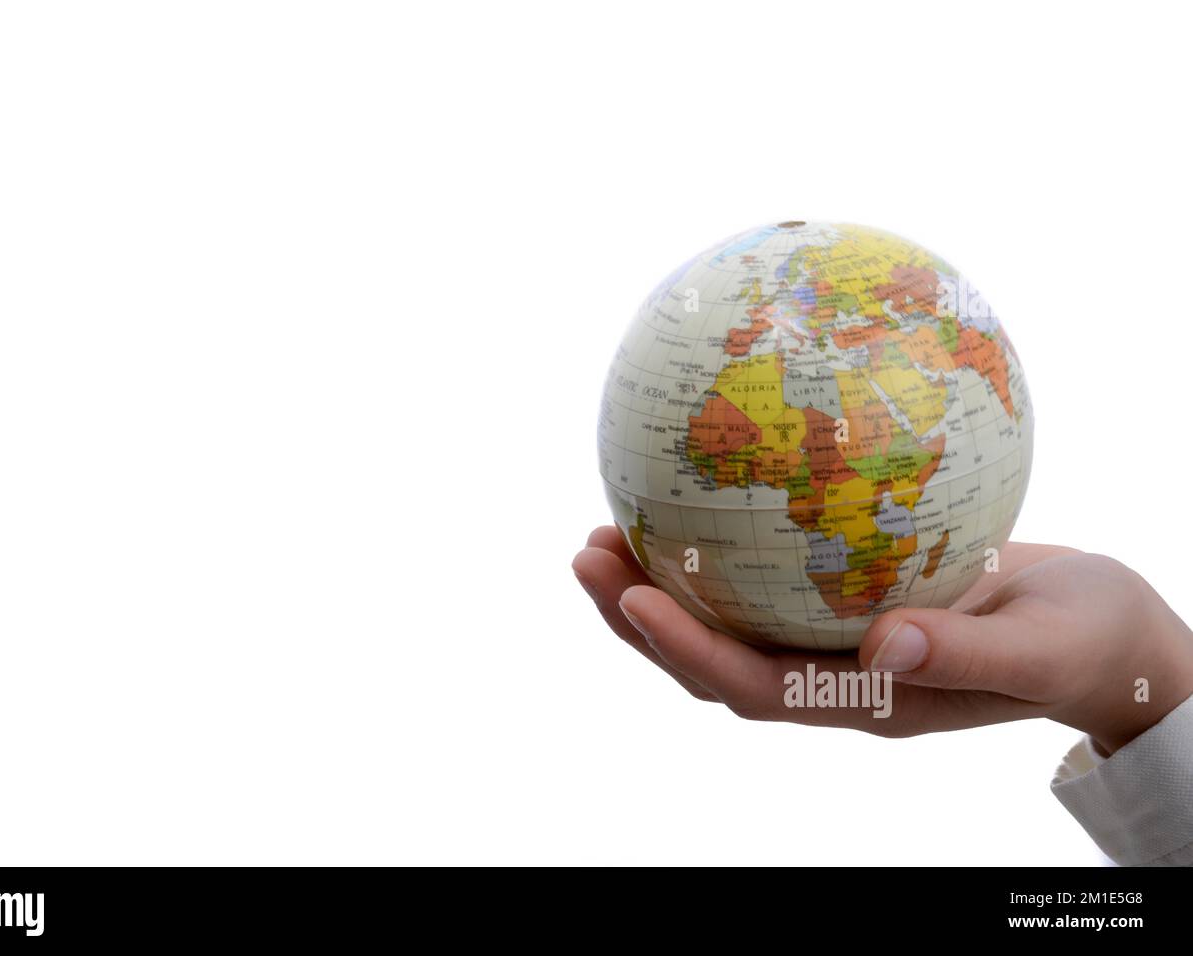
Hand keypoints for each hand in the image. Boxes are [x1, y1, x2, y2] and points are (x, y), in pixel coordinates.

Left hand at [573, 527, 1192, 749]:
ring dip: (661, 582)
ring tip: (604, 529)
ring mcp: (836, 643)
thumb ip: (968, 653)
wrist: (1107, 635)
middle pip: (715, 660)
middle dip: (640, 615)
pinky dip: (719, 548)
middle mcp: (836, 678)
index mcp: (871, 700)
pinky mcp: (845, 601)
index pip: (757, 687)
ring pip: (728, 622)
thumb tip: (883, 640)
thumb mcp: (1047, 647)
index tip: (628, 597)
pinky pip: (766, 580)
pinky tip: (696, 493)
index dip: (686, 649)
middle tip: (585, 552)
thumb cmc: (1090, 642)